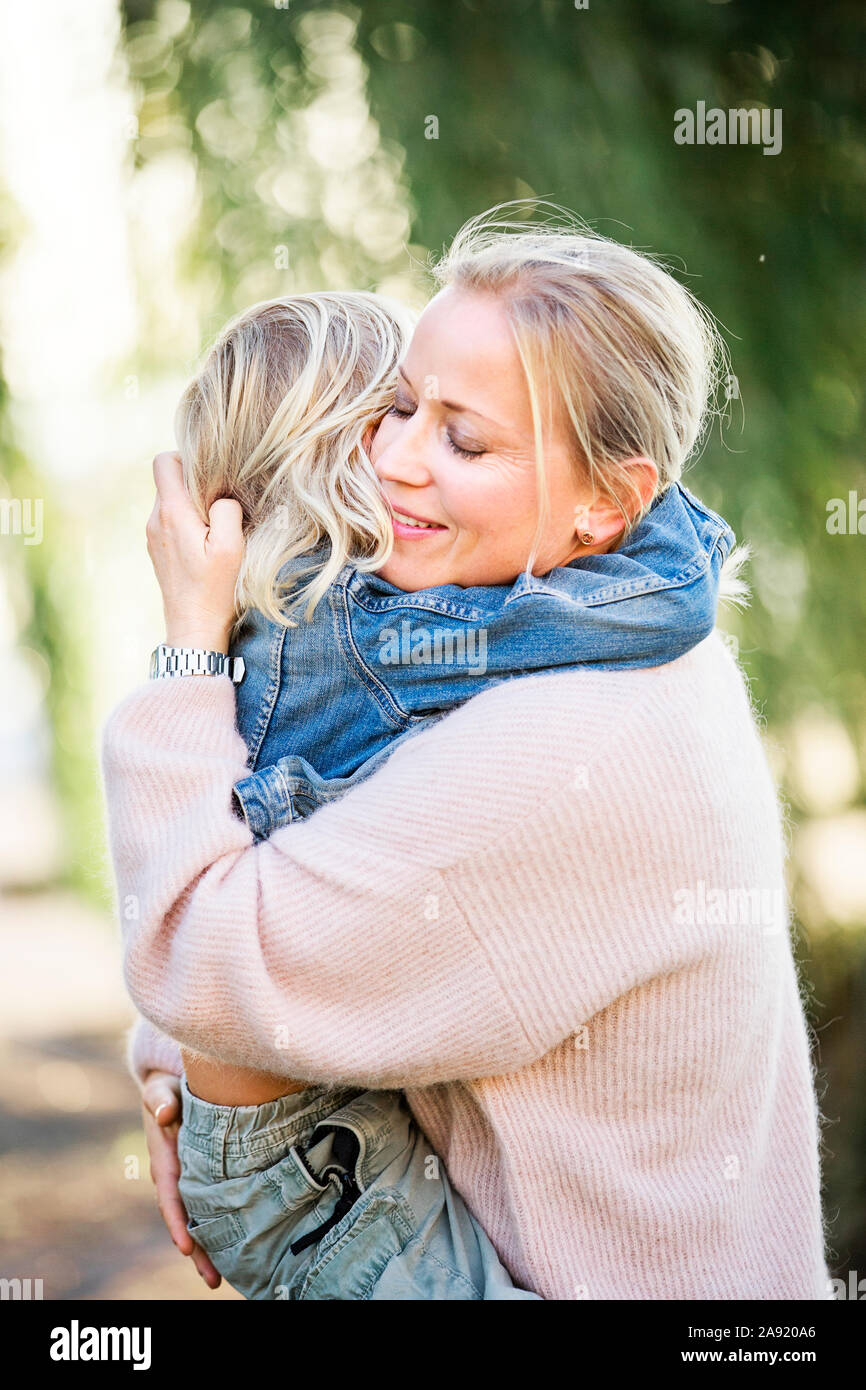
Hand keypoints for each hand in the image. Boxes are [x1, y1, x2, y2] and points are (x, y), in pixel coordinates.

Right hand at [141, 1069, 221, 1289]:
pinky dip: (220, 1229)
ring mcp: (189, 1181)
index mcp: (164, 1159)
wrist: (175, 1087)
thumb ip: (160, 1099)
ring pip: (199, 1220)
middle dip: (197, 1250)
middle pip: (186, 1219)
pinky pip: (211, 1207)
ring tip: (220, 1280)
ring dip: (208, 1250)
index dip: (178, 1221)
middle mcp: (175, 1177)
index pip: (170, 1196)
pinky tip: (236, 1250)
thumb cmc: (169, 1089)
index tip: (186, 1246)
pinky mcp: (204, 1179)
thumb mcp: (161, 1089)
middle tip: (212, 1279)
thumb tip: (162, 1113)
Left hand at [146, 452, 243, 652]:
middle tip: (220, 502)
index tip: (210, 473)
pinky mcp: (158, 551)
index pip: (164, 462)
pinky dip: (188, 524)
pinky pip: (171, 522)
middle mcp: (155, 521)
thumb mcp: (231, 547)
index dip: (186, 457)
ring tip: (215, 527)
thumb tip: (222, 496)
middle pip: (169, 481)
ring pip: (171, 502)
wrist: (193, 629)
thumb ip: (226, 510)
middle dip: (195, 483)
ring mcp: (154, 537)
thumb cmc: (215, 590)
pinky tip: (206, 544)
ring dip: (192, 506)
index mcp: (171, 513)